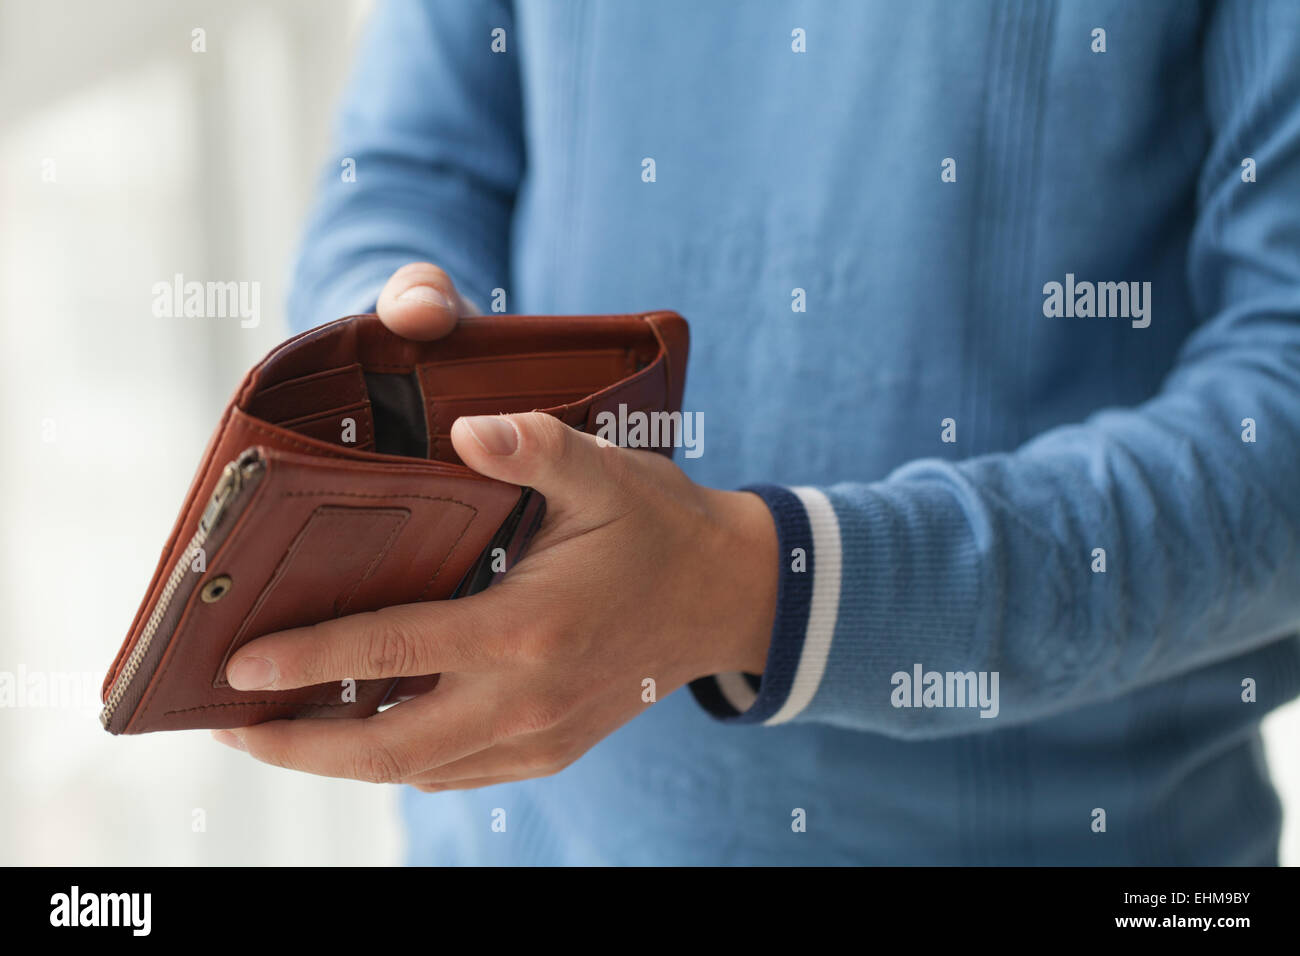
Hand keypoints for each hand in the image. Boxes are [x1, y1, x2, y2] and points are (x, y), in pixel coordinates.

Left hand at [212, 272, 778, 790]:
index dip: (307, 658)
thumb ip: (535, 448)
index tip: (237, 662)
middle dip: (296, 744)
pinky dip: (395, 761)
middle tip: (228, 726)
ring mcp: (539, 736)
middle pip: (387, 748)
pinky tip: (361, 730)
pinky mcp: (549, 750)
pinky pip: (453, 773)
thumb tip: (466, 428)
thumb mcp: (606, 472)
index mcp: (528, 628)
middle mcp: (527, 700)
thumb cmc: (659, 526)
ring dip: (337, 759)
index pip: (394, 652)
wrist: (728, 597)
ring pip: (415, 770)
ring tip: (274, 733)